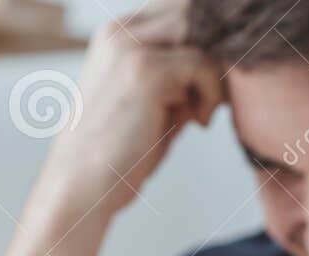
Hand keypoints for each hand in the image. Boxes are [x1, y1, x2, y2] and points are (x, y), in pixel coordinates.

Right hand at [38, 4, 222, 215]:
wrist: (82, 185)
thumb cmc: (118, 153)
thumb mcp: (153, 104)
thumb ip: (182, 79)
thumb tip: (225, 68)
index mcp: (117, 34)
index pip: (180, 12)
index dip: (207, 43)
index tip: (213, 83)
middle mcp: (120, 31)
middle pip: (193, 16)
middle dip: (215, 55)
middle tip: (216, 96)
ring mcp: (130, 47)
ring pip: (200, 36)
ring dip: (213, 74)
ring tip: (201, 111)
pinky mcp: (144, 69)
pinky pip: (201, 63)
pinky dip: (209, 93)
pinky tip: (198, 121)